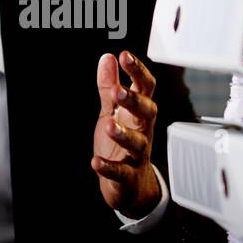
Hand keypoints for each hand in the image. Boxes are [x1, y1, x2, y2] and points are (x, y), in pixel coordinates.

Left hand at [91, 50, 160, 218]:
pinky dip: (109, 167)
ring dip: (123, 133)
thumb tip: (107, 59)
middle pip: (147, 112)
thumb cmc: (121, 144)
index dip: (137, 71)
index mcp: (139, 113)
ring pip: (137, 143)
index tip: (125, 56)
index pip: (145, 88)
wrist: (130, 186)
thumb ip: (109, 87)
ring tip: (108, 125)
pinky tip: (96, 162)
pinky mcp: (128, 176)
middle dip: (134, 101)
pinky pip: (121, 172)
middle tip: (118, 91)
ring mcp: (137, 155)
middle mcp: (142, 131)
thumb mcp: (112, 111)